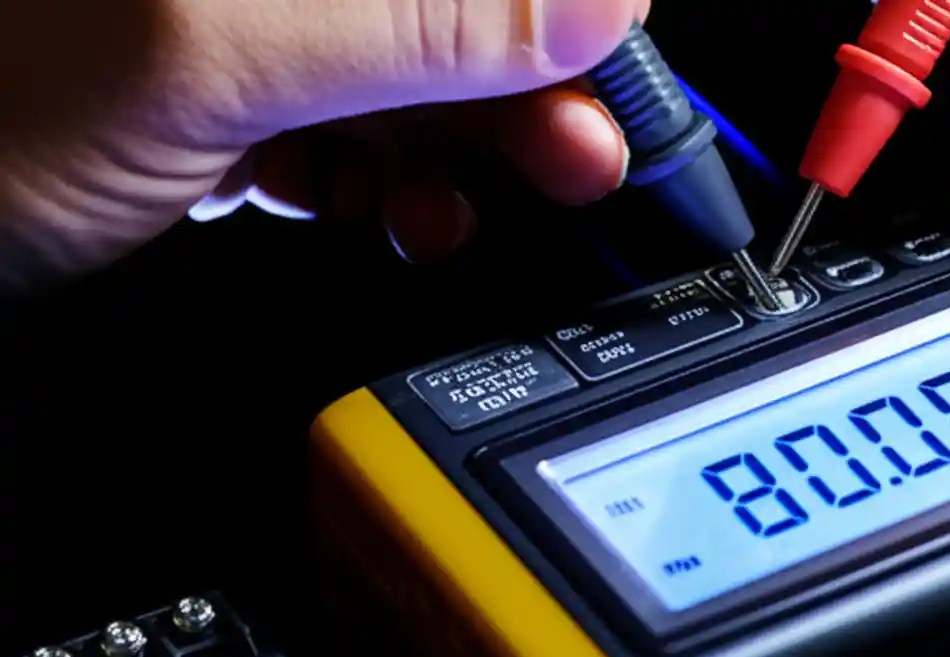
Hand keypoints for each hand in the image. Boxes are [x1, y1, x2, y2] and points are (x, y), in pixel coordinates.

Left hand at [0, 0, 648, 293]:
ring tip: (452, 211)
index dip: (562, 0)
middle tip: (575, 158)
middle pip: (455, 8)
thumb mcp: (213, 47)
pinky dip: (385, 184)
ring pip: (415, 76)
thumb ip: (417, 19)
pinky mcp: (234, 95)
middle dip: (523, 87)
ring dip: (460, 154)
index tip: (610, 70)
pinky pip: (355, 131)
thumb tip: (592, 6)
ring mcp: (257, 26)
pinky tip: (385, 215)